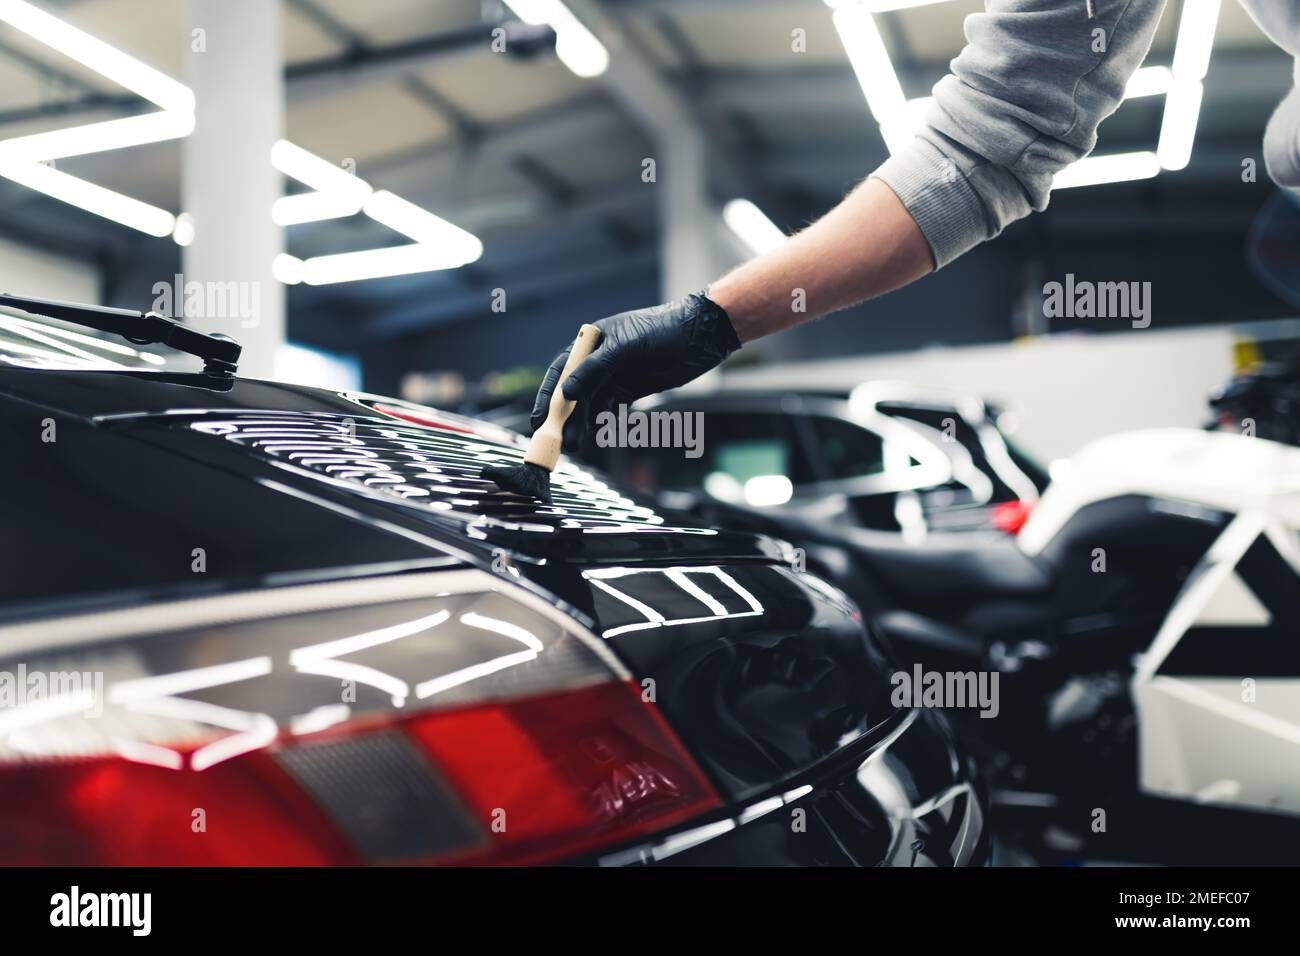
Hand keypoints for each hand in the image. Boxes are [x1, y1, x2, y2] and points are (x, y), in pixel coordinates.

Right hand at [529, 291, 741, 454]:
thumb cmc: (662, 331)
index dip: (548, 396)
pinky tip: (598, 433)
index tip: (540, 420)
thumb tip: (566, 394)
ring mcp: (615, 374)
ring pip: (591, 404)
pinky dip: (603, 421)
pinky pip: (609, 408)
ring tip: (579, 445)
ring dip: (584, 423)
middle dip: (567, 418)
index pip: (561, 370)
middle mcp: (599, 359)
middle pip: (574, 392)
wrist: (700, 336)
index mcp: (591, 342)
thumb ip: (594, 370)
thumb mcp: (625, 349)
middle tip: (562, 442)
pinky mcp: (631, 388)